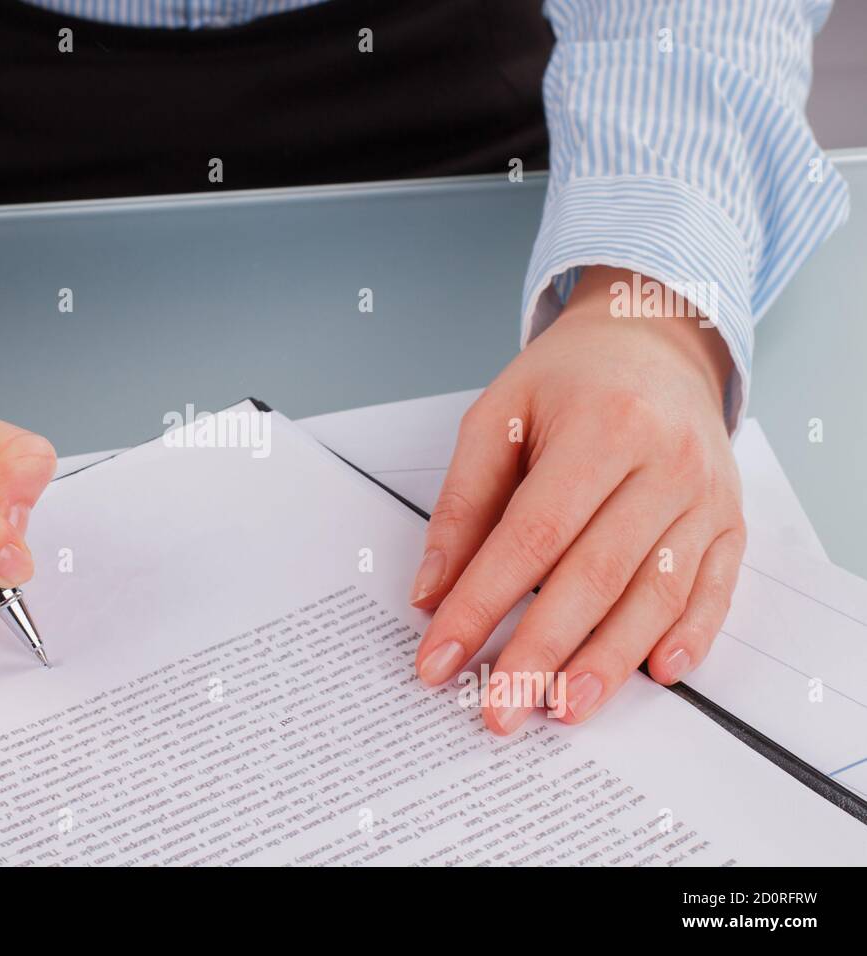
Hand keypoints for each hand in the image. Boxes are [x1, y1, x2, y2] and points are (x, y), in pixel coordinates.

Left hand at [410, 266, 744, 731]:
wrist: (652, 340)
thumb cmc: (566, 382)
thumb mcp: (496, 418)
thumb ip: (463, 504)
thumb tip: (431, 591)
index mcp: (601, 428)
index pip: (531, 537)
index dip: (482, 604)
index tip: (440, 656)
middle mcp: (665, 462)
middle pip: (596, 575)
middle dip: (540, 652)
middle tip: (498, 710)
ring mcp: (707, 495)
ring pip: (656, 593)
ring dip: (608, 661)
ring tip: (561, 708)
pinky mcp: (732, 520)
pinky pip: (716, 589)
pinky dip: (689, 636)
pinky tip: (656, 674)